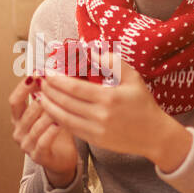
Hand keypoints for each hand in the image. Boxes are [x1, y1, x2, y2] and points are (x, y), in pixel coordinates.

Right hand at [9, 79, 77, 186]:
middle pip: (26, 112)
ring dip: (49, 114)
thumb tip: (55, 75)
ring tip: (61, 105)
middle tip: (53, 89)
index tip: (36, 76)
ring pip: (36, 126)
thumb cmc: (56, 135)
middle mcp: (19, 131)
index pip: (15, 100)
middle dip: (41, 99)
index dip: (24, 87)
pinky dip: (52, 132)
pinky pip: (43, 141)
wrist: (61, 159)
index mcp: (18, 119)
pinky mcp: (38, 155)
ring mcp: (27, 145)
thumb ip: (49, 96)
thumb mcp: (50, 112)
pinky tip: (60, 124)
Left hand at [37, 54, 190, 171]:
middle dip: (49, 91)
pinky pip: (71, 128)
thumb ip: (113, 63)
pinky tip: (52, 110)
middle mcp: (101, 115)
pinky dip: (58, 119)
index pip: (74, 88)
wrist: (154, 135)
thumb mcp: (133, 78)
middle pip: (65, 102)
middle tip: (39, 81)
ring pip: (64, 117)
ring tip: (40, 95)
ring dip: (49, 106)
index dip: (57, 80)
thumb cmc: (143, 103)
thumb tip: (93, 52)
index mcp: (109, 98)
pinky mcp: (95, 140)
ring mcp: (97, 130)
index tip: (46, 72)